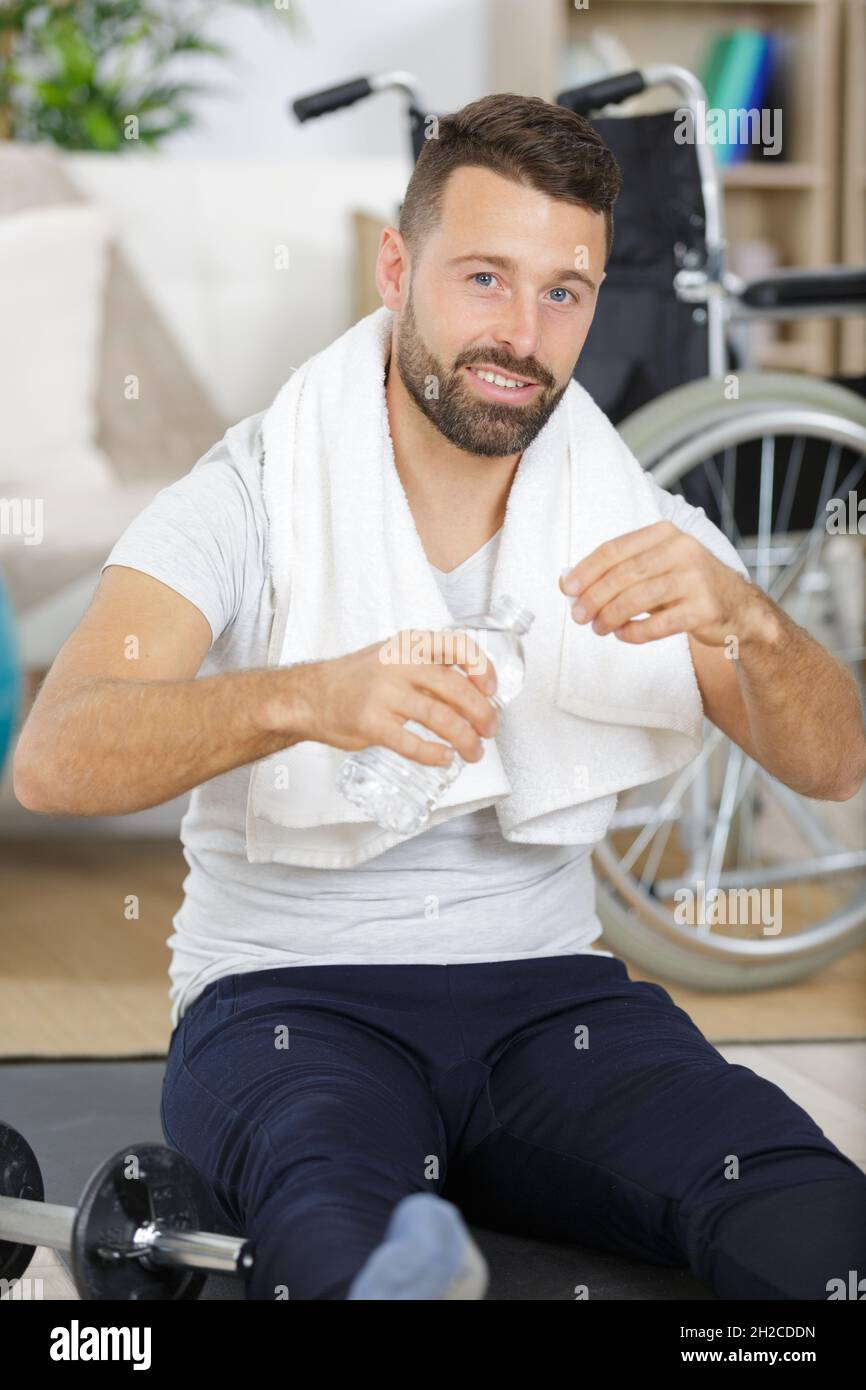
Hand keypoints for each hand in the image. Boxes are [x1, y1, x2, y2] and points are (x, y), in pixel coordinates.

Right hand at [291, 628, 499, 766]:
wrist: (310, 696)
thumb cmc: (357, 679)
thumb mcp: (394, 657)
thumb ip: (430, 669)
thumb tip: (473, 693)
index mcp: (409, 645)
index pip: (458, 646)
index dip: (483, 668)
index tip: (492, 690)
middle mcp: (398, 664)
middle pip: (456, 688)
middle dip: (481, 714)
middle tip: (489, 730)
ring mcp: (383, 694)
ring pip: (440, 718)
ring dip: (464, 739)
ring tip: (473, 751)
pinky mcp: (370, 723)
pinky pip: (411, 743)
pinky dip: (434, 754)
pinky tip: (444, 758)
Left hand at [559, 520, 758, 647]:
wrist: (738, 609)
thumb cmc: (686, 587)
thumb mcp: (656, 568)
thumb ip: (619, 571)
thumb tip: (568, 583)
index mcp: (665, 534)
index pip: (615, 549)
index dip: (587, 570)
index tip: (567, 589)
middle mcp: (683, 550)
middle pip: (625, 574)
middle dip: (595, 597)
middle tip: (578, 615)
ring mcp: (696, 578)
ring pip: (638, 598)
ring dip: (611, 616)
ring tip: (598, 628)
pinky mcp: (704, 609)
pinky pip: (658, 624)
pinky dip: (635, 632)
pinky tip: (623, 635)